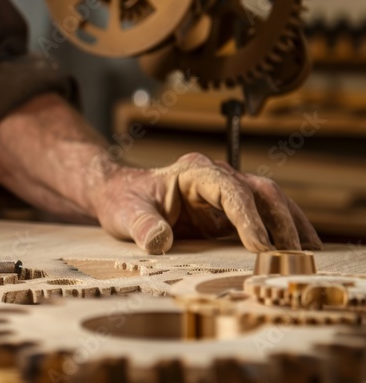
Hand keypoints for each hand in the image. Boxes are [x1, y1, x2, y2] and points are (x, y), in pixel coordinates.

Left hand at [92, 152, 321, 253]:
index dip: (248, 217)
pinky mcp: (228, 212)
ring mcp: (225, 193)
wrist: (118, 194)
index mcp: (194, 170)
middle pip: (260, 191)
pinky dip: (281, 233)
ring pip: (269, 202)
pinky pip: (262, 218)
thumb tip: (159, 241)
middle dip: (281, 221)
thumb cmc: (122, 199)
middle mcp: (215, 177)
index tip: (260, 244)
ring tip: (308, 253)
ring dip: (290, 226)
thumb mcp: (124, 212)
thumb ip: (141, 225)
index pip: (230, 190)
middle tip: (293, 254)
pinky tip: (297, 251)